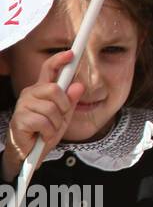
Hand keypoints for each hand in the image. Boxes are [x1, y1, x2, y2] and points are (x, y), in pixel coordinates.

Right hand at [2, 50, 85, 181]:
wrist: (30, 153)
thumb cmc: (45, 131)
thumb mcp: (64, 116)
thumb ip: (71, 101)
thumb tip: (79, 85)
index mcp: (42, 90)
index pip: (49, 69)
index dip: (59, 60)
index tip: (71, 53)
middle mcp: (31, 93)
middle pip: (55, 89)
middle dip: (63, 106)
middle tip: (59, 118)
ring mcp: (23, 105)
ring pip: (52, 108)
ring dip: (56, 124)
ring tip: (49, 129)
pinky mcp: (20, 119)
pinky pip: (45, 123)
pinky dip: (49, 132)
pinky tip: (42, 136)